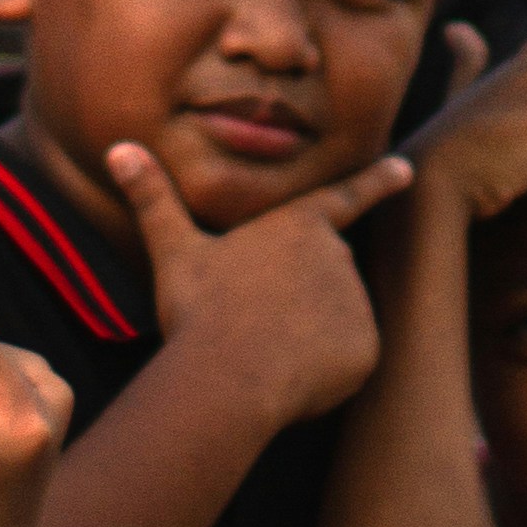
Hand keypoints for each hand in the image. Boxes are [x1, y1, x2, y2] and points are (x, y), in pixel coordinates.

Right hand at [105, 135, 408, 423]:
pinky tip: (289, 378)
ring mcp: (356, 302)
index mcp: (298, 225)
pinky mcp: (366, 349)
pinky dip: (323, 372)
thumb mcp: (174, 250)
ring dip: (308, 335)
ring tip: (263, 351)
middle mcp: (337, 256)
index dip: (377, 182)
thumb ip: (153, 198)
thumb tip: (118, 148)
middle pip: (325, 276)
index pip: (346, 197)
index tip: (409, 170)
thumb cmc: (199, 310)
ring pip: (333, 321)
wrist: (228, 376)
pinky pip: (347, 362)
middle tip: (252, 324)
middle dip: (298, 299)